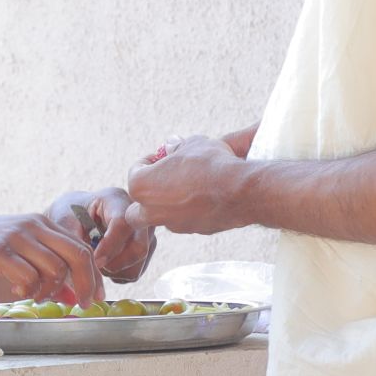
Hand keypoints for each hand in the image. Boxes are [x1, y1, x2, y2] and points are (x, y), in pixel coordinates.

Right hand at [0, 212, 101, 304]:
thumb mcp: (18, 253)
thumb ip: (46, 269)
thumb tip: (73, 295)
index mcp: (41, 223)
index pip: (81, 248)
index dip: (93, 275)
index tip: (95, 297)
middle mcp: (32, 225)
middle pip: (77, 256)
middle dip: (85, 284)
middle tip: (81, 305)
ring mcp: (15, 237)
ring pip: (54, 269)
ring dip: (49, 291)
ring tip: (34, 296)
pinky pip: (28, 277)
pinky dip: (28, 290)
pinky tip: (16, 291)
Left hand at [46, 187, 156, 283]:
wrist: (77, 216)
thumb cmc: (70, 216)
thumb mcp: (64, 223)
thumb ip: (75, 242)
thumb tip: (86, 265)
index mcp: (115, 199)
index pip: (123, 223)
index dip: (110, 246)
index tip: (95, 261)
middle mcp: (137, 214)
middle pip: (139, 246)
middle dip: (114, 263)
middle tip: (93, 265)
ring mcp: (145, 232)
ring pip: (137, 263)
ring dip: (114, 271)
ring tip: (95, 262)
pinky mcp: (146, 250)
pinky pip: (134, 272)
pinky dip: (116, 275)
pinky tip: (103, 264)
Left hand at [128, 136, 252, 235]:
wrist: (240, 190)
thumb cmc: (210, 163)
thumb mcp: (191, 144)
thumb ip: (176, 146)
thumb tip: (172, 145)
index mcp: (141, 186)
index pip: (135, 171)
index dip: (151, 160)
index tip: (165, 155)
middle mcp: (150, 211)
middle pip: (136, 208)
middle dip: (146, 196)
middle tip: (163, 180)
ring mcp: (172, 224)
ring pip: (161, 216)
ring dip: (169, 204)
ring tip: (190, 185)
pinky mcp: (193, 231)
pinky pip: (184, 220)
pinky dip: (189, 211)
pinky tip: (206, 196)